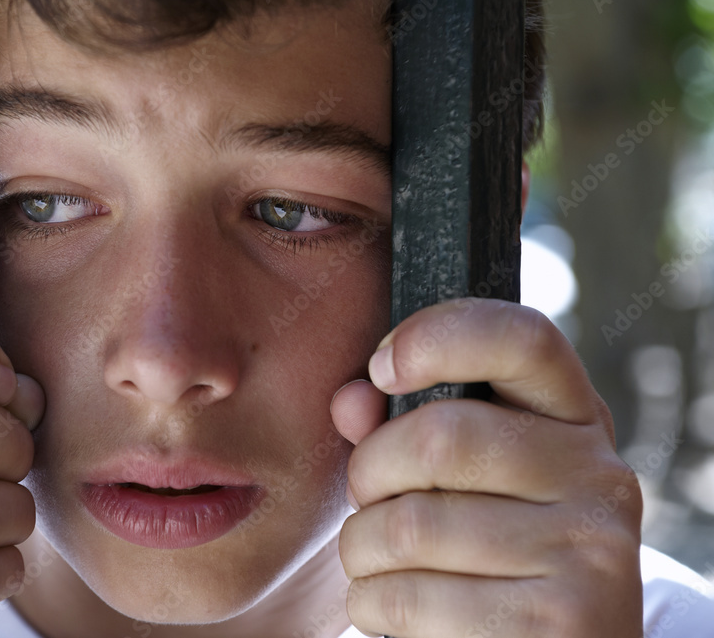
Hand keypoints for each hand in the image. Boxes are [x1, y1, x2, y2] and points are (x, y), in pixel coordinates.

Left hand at [331, 299, 642, 636]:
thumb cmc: (490, 550)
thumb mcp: (466, 476)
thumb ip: (404, 427)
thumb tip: (350, 400)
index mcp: (573, 420)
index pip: (522, 338)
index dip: (437, 337)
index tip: (381, 368)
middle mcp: (596, 475)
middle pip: (437, 438)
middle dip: (368, 473)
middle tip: (369, 500)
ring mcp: (587, 552)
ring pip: (407, 526)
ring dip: (360, 548)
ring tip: (378, 561)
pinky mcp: (559, 623)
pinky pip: (406, 598)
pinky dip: (369, 604)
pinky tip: (395, 606)